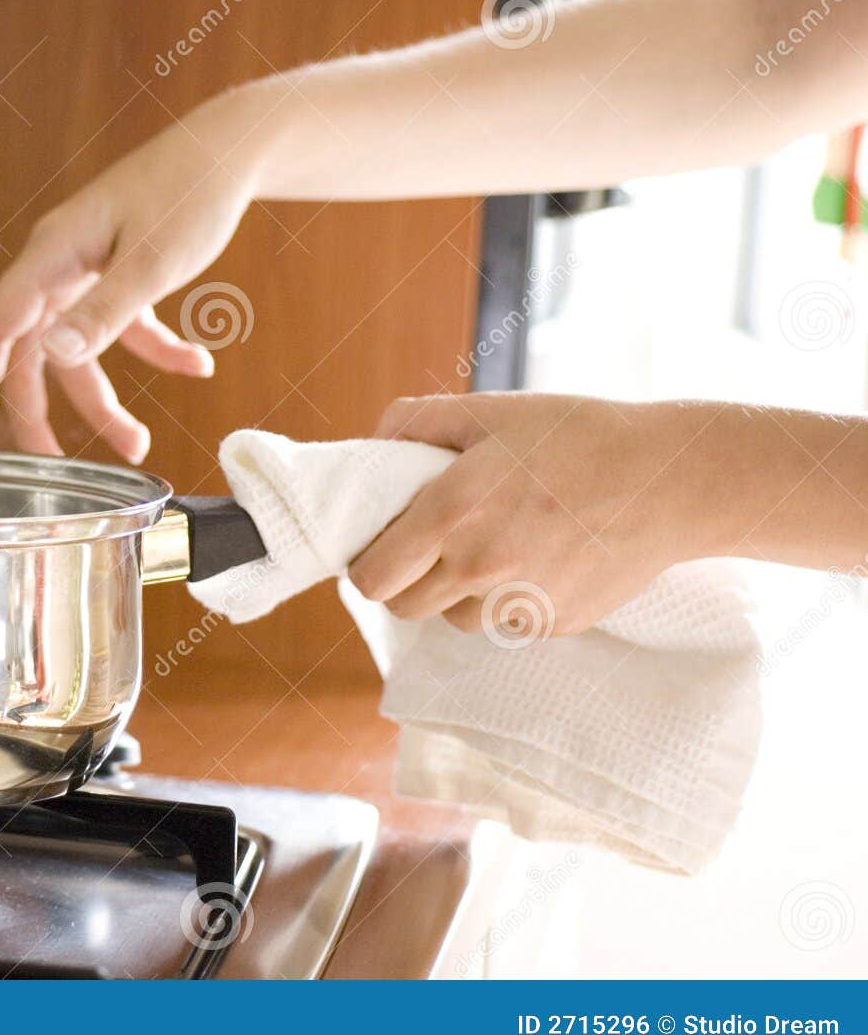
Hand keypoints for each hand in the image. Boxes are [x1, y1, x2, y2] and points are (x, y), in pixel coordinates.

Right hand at [0, 89, 268, 461]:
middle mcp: (60, 263)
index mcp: (53, 254)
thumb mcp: (152, 262)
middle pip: (30, 350)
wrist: (231, 149)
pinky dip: (156, 353)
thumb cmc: (190, 193)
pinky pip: (123, 329)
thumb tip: (51, 354)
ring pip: (77, 351)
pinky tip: (198, 365)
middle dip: (38, 411)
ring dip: (104, 399)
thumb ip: (103, 312)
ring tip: (137, 444)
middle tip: (51, 463)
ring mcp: (89, 269)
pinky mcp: (121, 273)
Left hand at [347, 393, 738, 636]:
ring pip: (453, 620)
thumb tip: (373, 445)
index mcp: (451, 513)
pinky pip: (504, 624)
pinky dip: (507, 601)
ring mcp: (517, 602)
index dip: (367, 564)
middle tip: (430, 547)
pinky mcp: (554, 623)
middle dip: (406, 581)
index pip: (371, 578)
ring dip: (457, 594)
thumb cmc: (575, 436)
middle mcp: (478, 566)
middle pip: (403, 607)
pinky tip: (537, 558)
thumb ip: (417, 421)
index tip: (380, 547)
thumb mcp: (490, 411)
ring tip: (494, 545)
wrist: (667, 479)